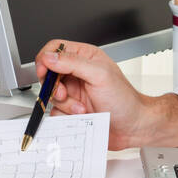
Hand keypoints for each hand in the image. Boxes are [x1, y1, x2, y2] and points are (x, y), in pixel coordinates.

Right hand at [35, 39, 177, 149]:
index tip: (45, 72)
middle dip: (55, 87)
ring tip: (82, 108)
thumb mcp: (100, 75)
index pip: (55, 49)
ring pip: (51, 96)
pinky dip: (67, 117)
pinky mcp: (71, 110)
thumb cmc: (125, 100)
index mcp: (85, 57)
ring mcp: (74, 93)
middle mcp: (77, 73)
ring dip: (66, 105)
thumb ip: (73, 63)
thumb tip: (50, 57)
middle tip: (65, 94)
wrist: (132, 127)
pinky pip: (56, 113)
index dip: (46, 59)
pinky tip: (83, 116)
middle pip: (49, 74)